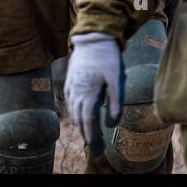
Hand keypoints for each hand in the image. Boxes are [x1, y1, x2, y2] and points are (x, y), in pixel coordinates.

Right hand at [64, 33, 123, 154]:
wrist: (94, 37)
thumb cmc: (108, 58)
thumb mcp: (116, 80)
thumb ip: (115, 103)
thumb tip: (111, 124)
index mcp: (89, 93)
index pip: (88, 122)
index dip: (92, 137)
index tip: (97, 148)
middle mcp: (77, 92)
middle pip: (79, 119)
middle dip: (86, 134)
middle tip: (94, 146)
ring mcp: (71, 85)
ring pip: (73, 111)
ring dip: (80, 124)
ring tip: (87, 133)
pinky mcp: (70, 79)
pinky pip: (69, 101)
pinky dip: (74, 111)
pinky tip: (79, 114)